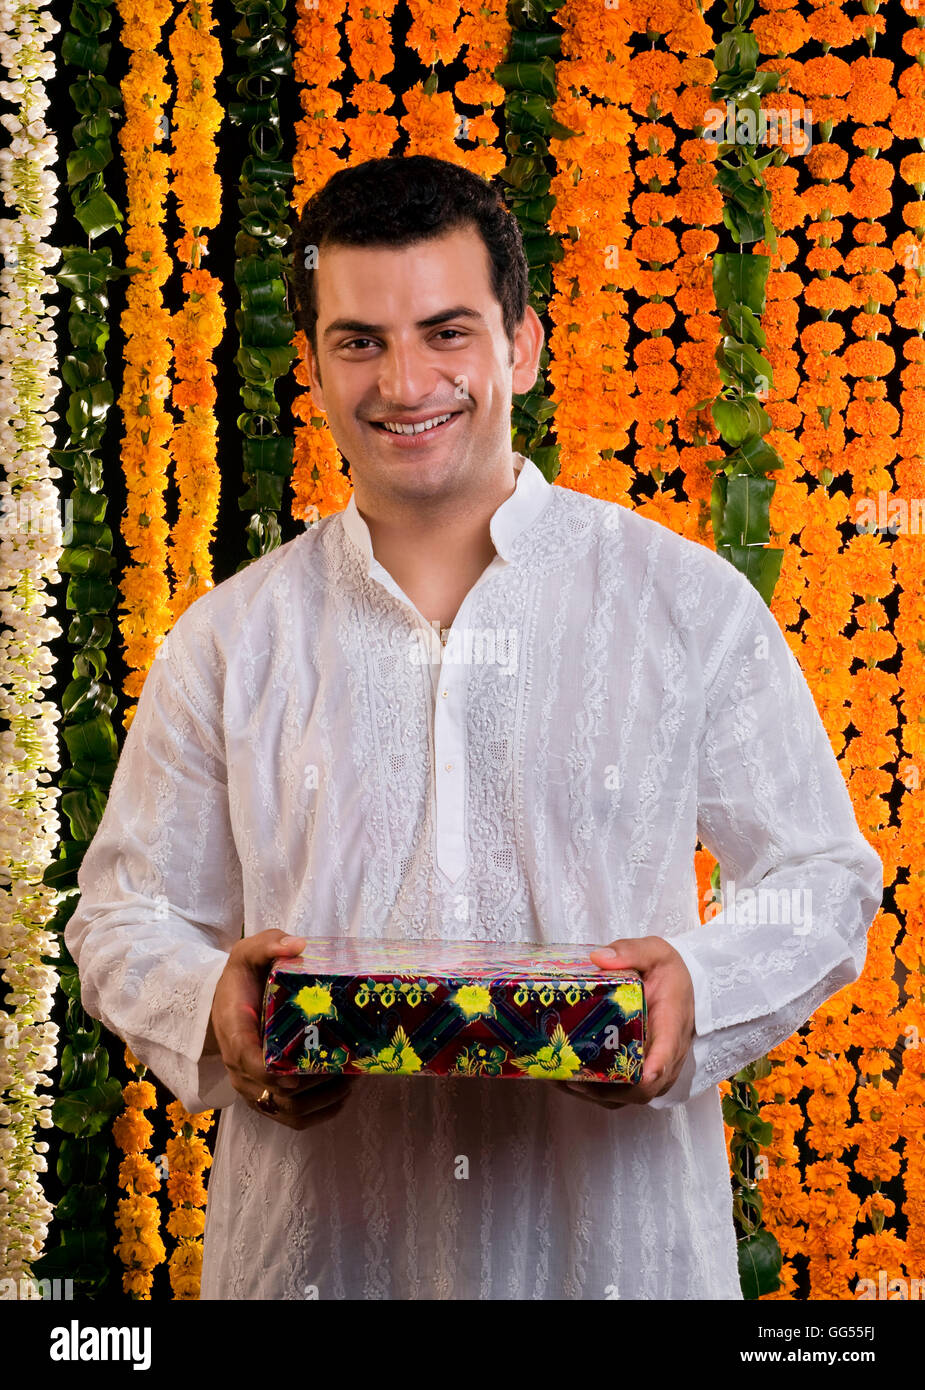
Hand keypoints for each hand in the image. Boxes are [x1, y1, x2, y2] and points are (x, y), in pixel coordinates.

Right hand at [209, 928, 354, 1129]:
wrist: (227, 1002)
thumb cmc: (242, 978)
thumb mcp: (247, 952)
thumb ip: (268, 945)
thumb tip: (297, 945)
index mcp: (235, 1033)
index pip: (248, 1061)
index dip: (271, 1073)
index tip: (296, 1074)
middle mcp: (241, 1069)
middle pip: (276, 1094)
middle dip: (314, 1086)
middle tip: (348, 1066)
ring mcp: (254, 1087)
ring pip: (288, 1111)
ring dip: (324, 1100)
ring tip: (353, 1078)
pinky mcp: (267, 1096)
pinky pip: (292, 1118)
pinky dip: (320, 1113)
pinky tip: (343, 1096)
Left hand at [555, 936, 694, 1108]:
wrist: (685, 987)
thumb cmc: (669, 973)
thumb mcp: (656, 952)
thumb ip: (631, 951)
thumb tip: (599, 957)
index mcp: (671, 1026)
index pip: (665, 1056)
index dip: (650, 1071)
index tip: (633, 1077)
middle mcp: (666, 1056)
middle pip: (642, 1090)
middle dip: (606, 1090)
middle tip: (570, 1076)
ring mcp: (655, 1070)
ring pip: (628, 1097)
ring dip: (594, 1095)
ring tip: (560, 1079)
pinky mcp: (643, 1074)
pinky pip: (622, 1093)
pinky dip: (596, 1093)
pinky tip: (568, 1080)